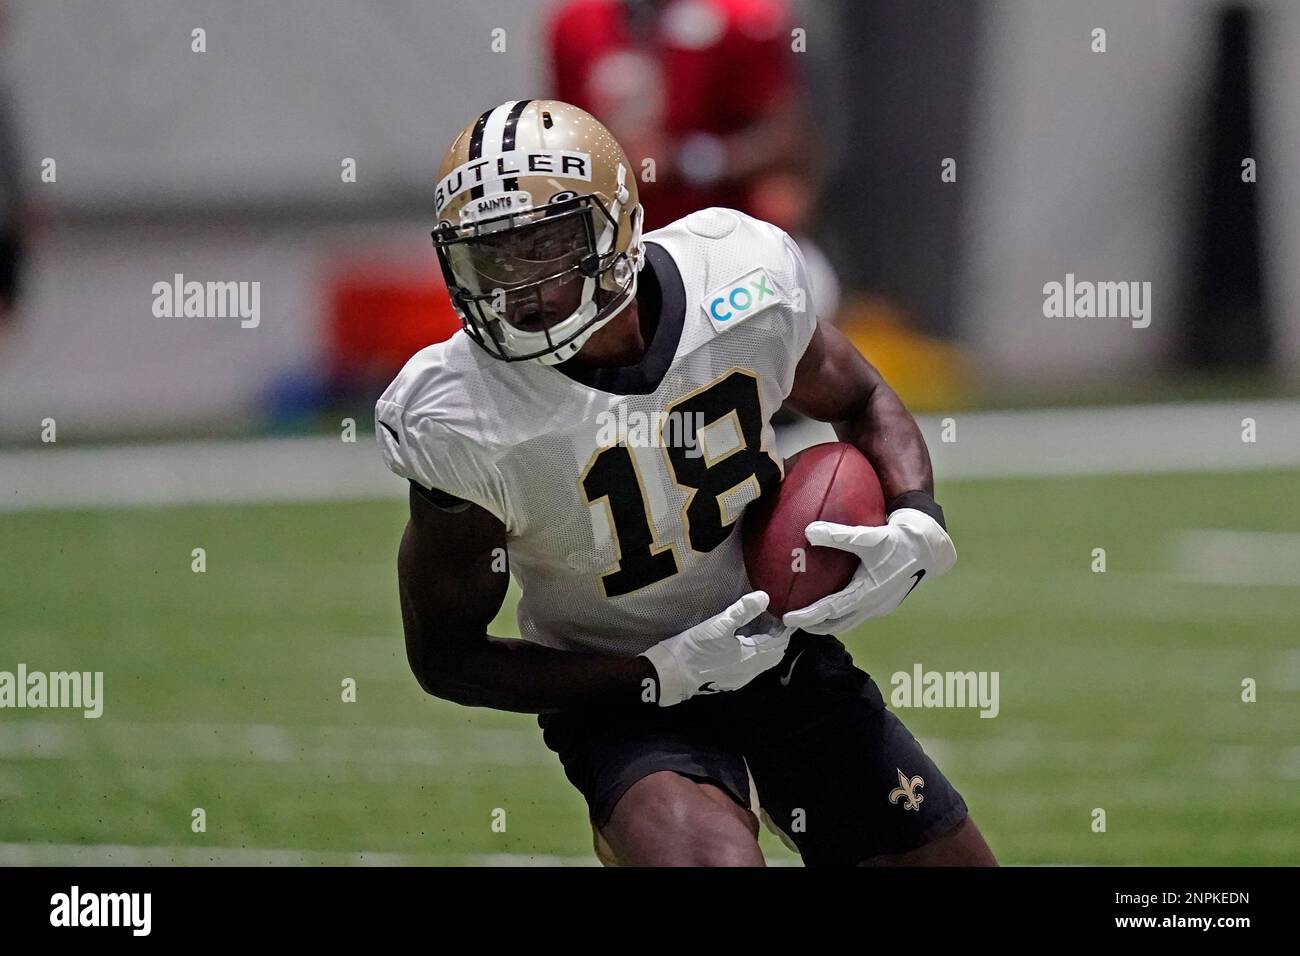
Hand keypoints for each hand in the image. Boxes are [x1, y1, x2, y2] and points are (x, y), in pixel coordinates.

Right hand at [640, 591, 789, 706]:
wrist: (672, 674)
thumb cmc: (697, 648)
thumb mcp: (719, 625)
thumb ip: (743, 610)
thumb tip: (765, 596)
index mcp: (753, 657)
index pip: (780, 642)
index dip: (782, 626)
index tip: (777, 609)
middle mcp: (752, 671)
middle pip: (774, 652)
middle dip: (774, 634)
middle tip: (766, 614)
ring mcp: (741, 677)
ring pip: (763, 659)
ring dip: (763, 642)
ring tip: (753, 622)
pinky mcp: (730, 679)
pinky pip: (751, 664)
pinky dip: (753, 650)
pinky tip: (740, 638)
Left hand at [782, 508, 955, 633]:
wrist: (929, 547)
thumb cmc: (898, 540)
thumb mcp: (868, 535)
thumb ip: (838, 534)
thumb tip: (808, 530)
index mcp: (867, 593)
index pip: (831, 610)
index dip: (808, 616)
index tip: (788, 619)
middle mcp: (873, 605)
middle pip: (838, 623)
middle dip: (815, 626)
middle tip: (793, 623)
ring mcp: (880, 606)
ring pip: (849, 620)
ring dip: (829, 622)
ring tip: (810, 618)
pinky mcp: (885, 601)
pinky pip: (859, 610)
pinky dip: (843, 611)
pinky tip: (835, 599)